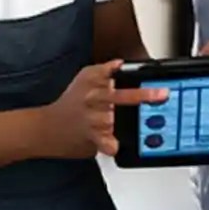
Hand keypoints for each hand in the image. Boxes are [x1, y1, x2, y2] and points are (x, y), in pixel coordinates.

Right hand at [40, 59, 168, 158]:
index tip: (154, 76)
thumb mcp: (84, 78)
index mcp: (92, 79)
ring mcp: (93, 118)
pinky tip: (116, 143)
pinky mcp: (93, 138)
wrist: (46, 128)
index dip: (136, 75)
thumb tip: (123, 64)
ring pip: (118, 120)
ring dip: (130, 122)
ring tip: (139, 124)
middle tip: (161, 95)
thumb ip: (105, 71)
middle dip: (143, 96)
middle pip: (122, 96)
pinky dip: (116, 145)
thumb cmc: (69, 104)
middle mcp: (93, 97)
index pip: (117, 72)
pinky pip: (111, 143)